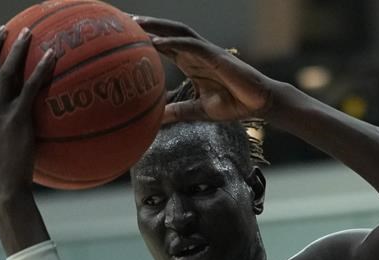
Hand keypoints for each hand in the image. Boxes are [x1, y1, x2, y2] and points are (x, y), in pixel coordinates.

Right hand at [0, 25, 60, 197]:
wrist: (3, 190)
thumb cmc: (1, 178)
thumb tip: (6, 133)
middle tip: (4, 30)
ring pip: (5, 71)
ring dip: (16, 48)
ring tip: (28, 33)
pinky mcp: (17, 120)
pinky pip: (30, 87)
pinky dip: (41, 69)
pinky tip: (52, 56)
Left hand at [136, 17, 274, 122]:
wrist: (258, 103)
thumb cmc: (232, 104)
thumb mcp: (198, 110)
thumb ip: (178, 111)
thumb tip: (155, 120)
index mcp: (190, 62)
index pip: (164, 45)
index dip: (144, 38)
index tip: (124, 36)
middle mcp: (195, 52)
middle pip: (167, 32)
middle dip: (146, 25)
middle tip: (121, 20)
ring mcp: (205, 52)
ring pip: (177, 32)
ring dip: (156, 26)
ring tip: (135, 23)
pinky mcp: (215, 56)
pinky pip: (191, 45)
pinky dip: (173, 42)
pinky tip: (155, 43)